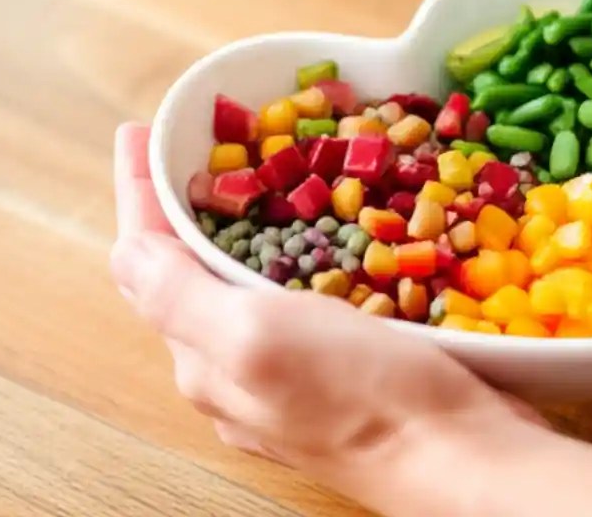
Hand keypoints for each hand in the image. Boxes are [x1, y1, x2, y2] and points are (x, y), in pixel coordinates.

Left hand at [108, 123, 537, 502]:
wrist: (466, 460)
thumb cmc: (368, 398)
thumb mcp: (260, 337)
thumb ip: (182, 297)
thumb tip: (125, 252)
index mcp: (205, 358)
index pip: (146, 262)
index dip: (137, 192)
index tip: (136, 132)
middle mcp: (237, 372)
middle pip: (185, 275)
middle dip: (180, 209)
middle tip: (189, 149)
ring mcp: (288, 378)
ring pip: (239, 291)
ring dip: (232, 232)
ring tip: (246, 182)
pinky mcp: (340, 377)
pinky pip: (294, 306)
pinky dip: (288, 260)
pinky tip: (315, 243)